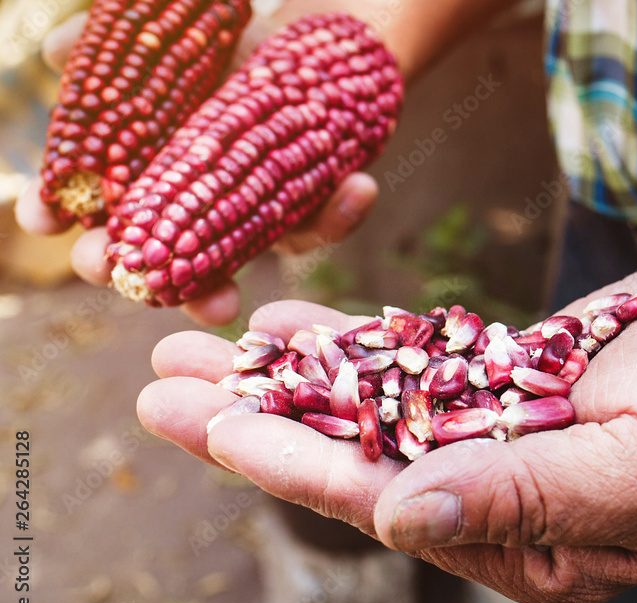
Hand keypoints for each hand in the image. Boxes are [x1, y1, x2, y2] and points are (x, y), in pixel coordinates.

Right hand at [14, 2, 380, 325]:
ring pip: (236, 263)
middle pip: (153, 257)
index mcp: (145, 169)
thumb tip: (61, 53)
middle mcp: (196, 205)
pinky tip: (359, 185)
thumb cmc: (227, 38)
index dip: (56, 213)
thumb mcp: (169, 34)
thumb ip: (111, 46)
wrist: (316, 35)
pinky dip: (341, 212)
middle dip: (137, 276)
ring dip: (220, 284)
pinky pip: (324, 223)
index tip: (42, 218)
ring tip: (217, 300)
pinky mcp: (313, 209)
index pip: (90, 200)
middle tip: (128, 282)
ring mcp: (253, 215)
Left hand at [137, 260, 636, 602]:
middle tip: (162, 384)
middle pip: (354, 459)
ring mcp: (490, 437)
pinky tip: (285, 323)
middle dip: (257, 424)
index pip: (390, 507)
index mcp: (526, 547)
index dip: (295, 466)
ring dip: (282, 378)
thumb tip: (398, 519)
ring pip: (368, 408)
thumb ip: (527, 497)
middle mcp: (494, 500)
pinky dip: (347, 344)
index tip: (211, 427)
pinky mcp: (494, 383)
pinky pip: (406, 364)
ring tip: (196, 345)